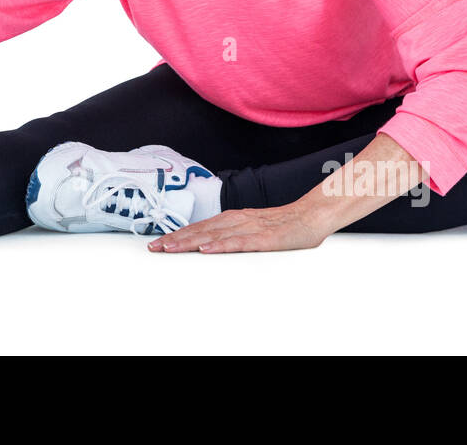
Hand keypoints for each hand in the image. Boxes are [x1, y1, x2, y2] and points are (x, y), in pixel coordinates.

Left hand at [147, 204, 327, 253]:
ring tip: (171, 248)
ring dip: (190, 242)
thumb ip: (234, 236)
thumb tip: (212, 247)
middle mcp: (237, 220)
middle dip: (176, 239)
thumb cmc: (284, 225)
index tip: (159, 243)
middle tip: (155, 248)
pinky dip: (220, 246)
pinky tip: (206, 250)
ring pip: (214, 236)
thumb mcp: (253, 229)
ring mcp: (250, 228)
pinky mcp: (264, 239)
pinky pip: (238, 243)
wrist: (312, 215)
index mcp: (234, 218)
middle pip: (201, 230)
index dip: (178, 235)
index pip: (200, 227)